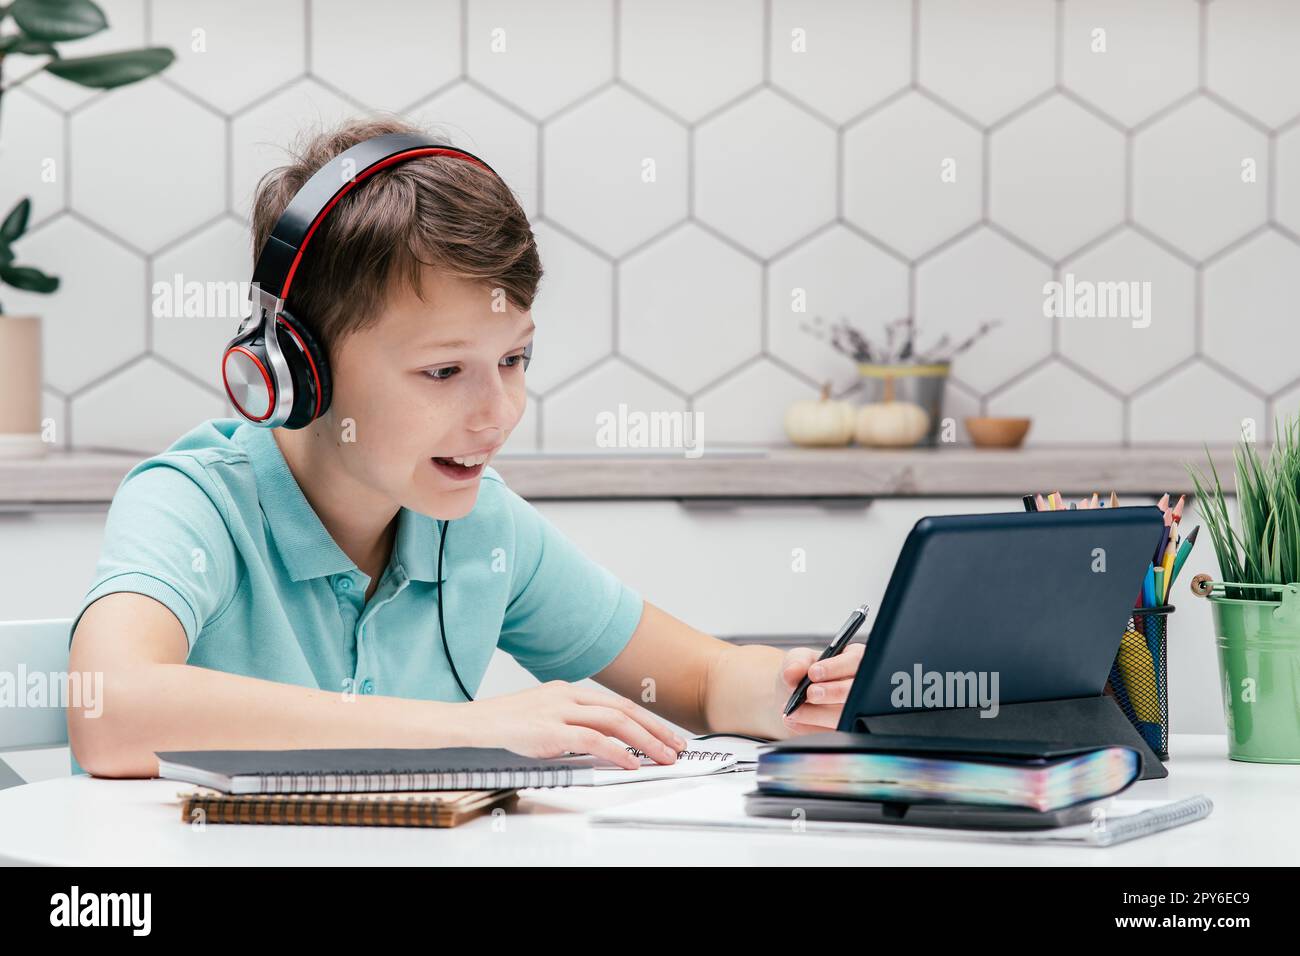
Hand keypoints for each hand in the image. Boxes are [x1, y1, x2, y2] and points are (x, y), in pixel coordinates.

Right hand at [464, 680, 686, 769]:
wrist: (471, 724)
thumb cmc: (503, 726)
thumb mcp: (542, 720)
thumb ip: (570, 729)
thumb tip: (602, 746)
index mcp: (567, 691)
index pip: (616, 703)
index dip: (645, 719)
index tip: (664, 734)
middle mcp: (567, 695)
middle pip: (623, 709)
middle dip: (655, 729)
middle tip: (676, 746)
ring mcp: (559, 710)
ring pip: (615, 721)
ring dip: (645, 740)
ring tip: (663, 756)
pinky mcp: (550, 729)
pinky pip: (593, 739)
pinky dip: (617, 751)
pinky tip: (631, 763)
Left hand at [775, 642, 865, 734]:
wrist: (797, 697)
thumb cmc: (805, 672)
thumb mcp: (799, 659)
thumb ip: (796, 662)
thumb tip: (792, 671)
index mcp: (854, 660)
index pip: (855, 660)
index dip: (835, 667)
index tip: (813, 673)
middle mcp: (860, 685)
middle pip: (857, 690)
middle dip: (833, 692)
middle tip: (810, 694)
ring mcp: (857, 710)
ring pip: (845, 715)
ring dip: (817, 715)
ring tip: (794, 712)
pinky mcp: (847, 729)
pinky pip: (833, 732)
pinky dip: (811, 728)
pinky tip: (795, 722)